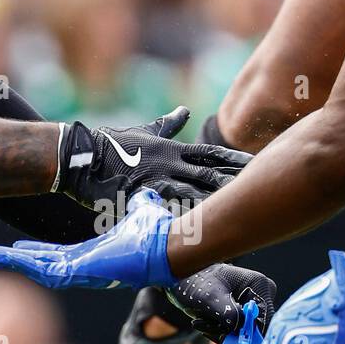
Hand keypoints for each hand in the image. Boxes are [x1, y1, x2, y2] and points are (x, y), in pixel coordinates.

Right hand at [0, 188, 176, 289]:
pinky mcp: (84, 271)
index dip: (38, 252)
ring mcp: (84, 272)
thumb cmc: (159, 231)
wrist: (169, 243)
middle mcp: (86, 267)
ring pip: (41, 270)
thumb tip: (147, 193)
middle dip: (18, 260)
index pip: (59, 257)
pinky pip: (49, 271)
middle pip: (43, 266)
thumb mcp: (142, 210)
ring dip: (17, 262)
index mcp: (95, 255)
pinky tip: (11, 256)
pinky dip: (28, 264)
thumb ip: (140, 203)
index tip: (20, 247)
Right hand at [56, 107, 248, 215]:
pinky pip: (168, 211)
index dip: (233, 158)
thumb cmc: (113, 143)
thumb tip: (184, 111)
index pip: (210, 154)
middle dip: (235, 181)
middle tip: (261, 185)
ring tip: (240, 210)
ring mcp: (157, 182)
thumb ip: (167, 124)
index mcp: (171, 150)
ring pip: (193, 194)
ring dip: (216, 203)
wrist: (83, 156)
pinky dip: (184, 220)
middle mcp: (169, 165)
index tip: (255, 161)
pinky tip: (202, 231)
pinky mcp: (143, 197)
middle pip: (209, 174)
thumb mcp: (144, 132)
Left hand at [165, 262, 275, 343]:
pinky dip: (219, 332)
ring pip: (244, 334)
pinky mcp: (242, 314)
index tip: (229, 341)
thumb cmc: (193, 280)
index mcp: (259, 285)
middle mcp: (260, 295)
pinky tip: (202, 322)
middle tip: (205, 327)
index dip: (251, 336)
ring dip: (221, 333)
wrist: (179, 277)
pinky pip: (235, 332)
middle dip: (230, 334)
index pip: (265, 320)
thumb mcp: (209, 297)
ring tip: (200, 322)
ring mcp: (252, 305)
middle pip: (255, 329)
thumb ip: (228, 313)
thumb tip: (243, 331)